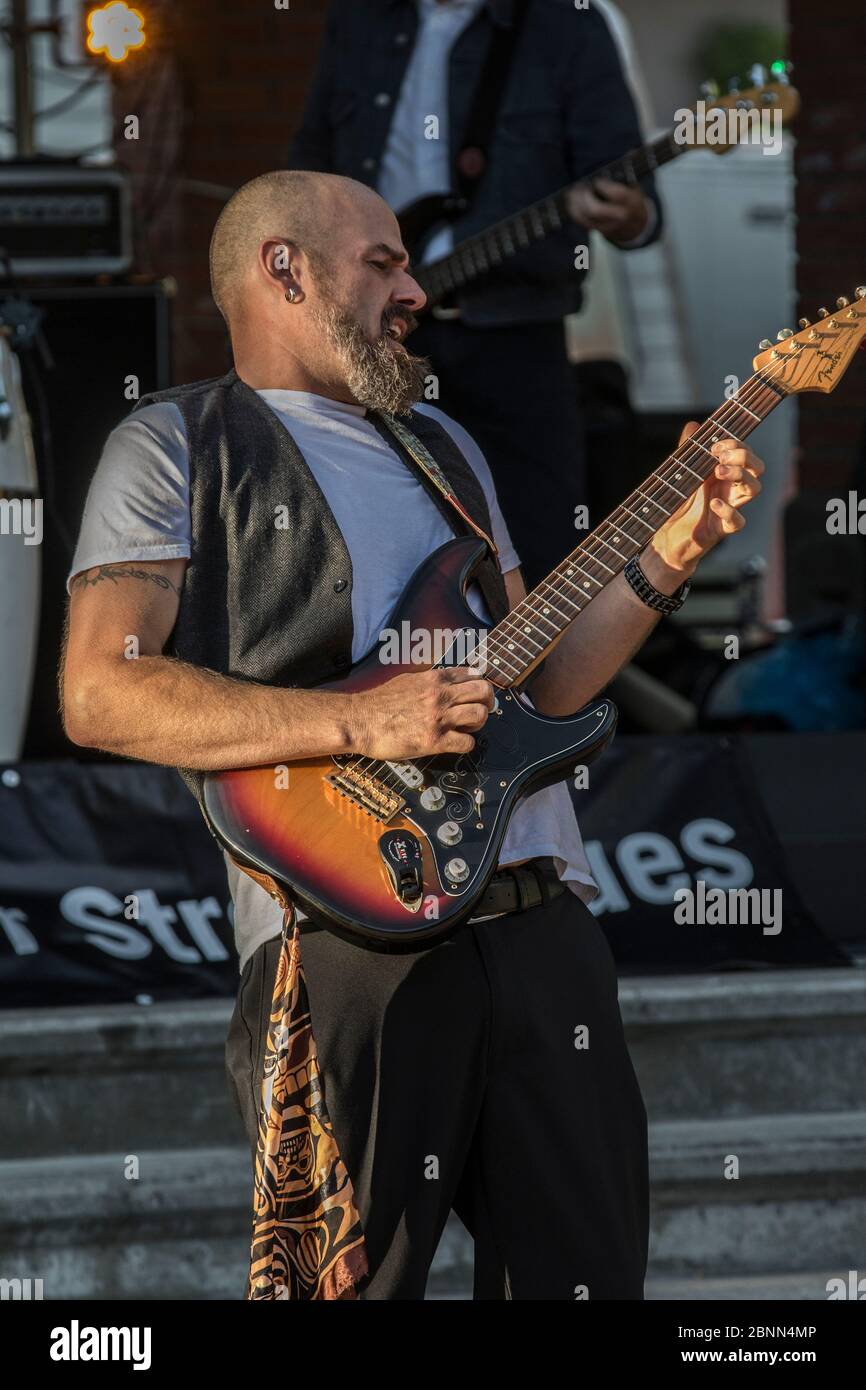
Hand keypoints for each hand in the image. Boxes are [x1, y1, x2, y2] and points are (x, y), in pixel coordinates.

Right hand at [348, 666, 494, 759]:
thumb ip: (430, 679)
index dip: (479, 684)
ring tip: (467, 728)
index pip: (472, 674)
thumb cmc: (378, 702)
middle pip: (484, 691)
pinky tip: (456, 743)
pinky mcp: (434, 741)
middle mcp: (440, 695)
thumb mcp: (408, 679)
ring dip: (478, 723)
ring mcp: (439, 718)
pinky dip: (466, 744)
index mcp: (434, 678)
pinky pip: (467, 742)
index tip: (478, 693)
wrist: (360, 720)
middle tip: (481, 711)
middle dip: (487, 701)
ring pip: (480, 715)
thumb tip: (445, 680)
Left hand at [565, 177, 648, 244]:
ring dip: (576, 202)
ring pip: (585, 216)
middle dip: (585, 196)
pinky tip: (571, 200)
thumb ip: (629, 169)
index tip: (597, 180)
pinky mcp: (597, 230)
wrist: (634, 225)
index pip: (618, 195)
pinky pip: (581, 221)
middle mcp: (620, 216)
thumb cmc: (631, 197)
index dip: (604, 187)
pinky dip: (574, 210)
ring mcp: (607, 226)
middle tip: (581, 186)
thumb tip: (630, 151)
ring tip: (573, 191)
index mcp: (631, 201)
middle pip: (596, 210)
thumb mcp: (633, 184)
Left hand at [645, 422, 763, 583]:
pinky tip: (713, 503)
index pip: (745, 454)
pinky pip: (738, 521)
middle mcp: (731, 490)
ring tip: (717, 472)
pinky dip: (728, 510)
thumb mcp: (681, 474)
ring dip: (739, 475)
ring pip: (754, 489)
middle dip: (744, 457)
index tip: (715, 445)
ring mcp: (729, 508)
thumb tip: (693, 425)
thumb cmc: (678, 506)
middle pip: (757, 468)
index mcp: (724, 475)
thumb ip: (687, 451)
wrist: (666, 538)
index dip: (736, 445)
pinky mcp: (721, 529)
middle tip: (720, 458)